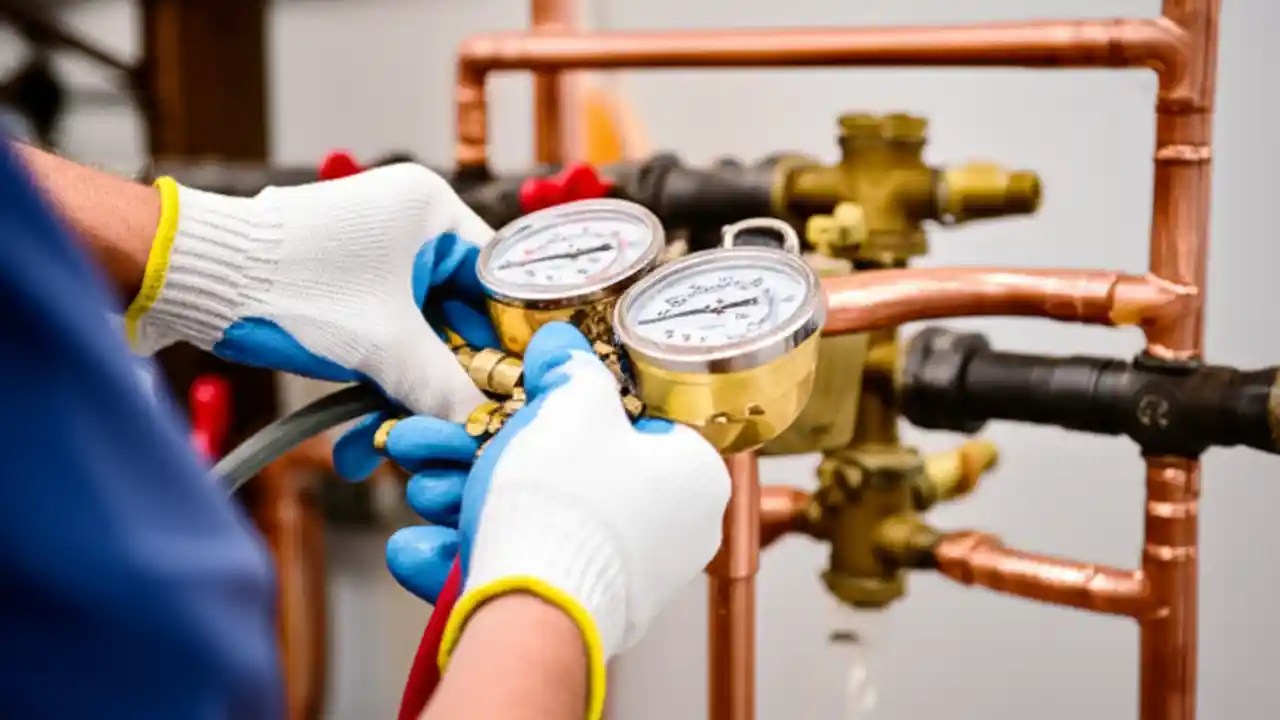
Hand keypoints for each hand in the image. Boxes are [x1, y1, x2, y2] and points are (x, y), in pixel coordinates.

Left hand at [127, 164, 496, 419]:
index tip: (509, 392)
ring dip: (404, 396)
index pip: (499, 282)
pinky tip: (360, 439)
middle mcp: (409, 225)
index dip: (507, 343)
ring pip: (416, 336)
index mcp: (433, 211)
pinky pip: (381, 336)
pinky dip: (374, 382)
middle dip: (446, 384)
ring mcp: (374, 254)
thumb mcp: (385, 347)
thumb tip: (484, 429)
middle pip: (458, 317)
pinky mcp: (343, 282)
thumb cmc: (293, 288)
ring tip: (390, 449)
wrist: (191, 278)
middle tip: (452, 433)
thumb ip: (445, 389)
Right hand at [336, 323, 729, 716]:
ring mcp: (622, 577)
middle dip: (482, 451)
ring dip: (462, 499)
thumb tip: (562, 344)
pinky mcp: (576, 614)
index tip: (520, 391)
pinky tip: (414, 547)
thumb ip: (569, 368)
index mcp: (689, 474)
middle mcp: (666, 530)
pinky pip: (520, 569)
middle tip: (437, 437)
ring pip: (532, 519)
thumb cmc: (568, 506)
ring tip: (418, 488)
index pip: (633, 417)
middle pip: (564, 469)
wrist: (534, 619)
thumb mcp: (571, 406)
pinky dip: (466, 555)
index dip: (567, 399)